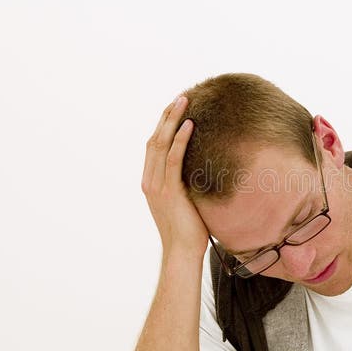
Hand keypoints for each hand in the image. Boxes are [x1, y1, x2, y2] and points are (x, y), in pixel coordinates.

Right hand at [141, 95, 209, 257]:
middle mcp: (150, 181)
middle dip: (166, 116)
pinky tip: (190, 124)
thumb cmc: (189, 231)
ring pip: (161, 144)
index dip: (163, 125)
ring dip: (172, 120)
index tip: (174, 109)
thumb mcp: (185, 202)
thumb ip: (186, 184)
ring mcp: (157, 186)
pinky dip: (180, 139)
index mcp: (151, 183)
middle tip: (180, 97)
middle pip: (154, 140)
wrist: (182, 252)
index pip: (153, 147)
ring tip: (184, 101)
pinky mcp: (170, 191)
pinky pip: (174, 159)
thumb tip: (201, 170)